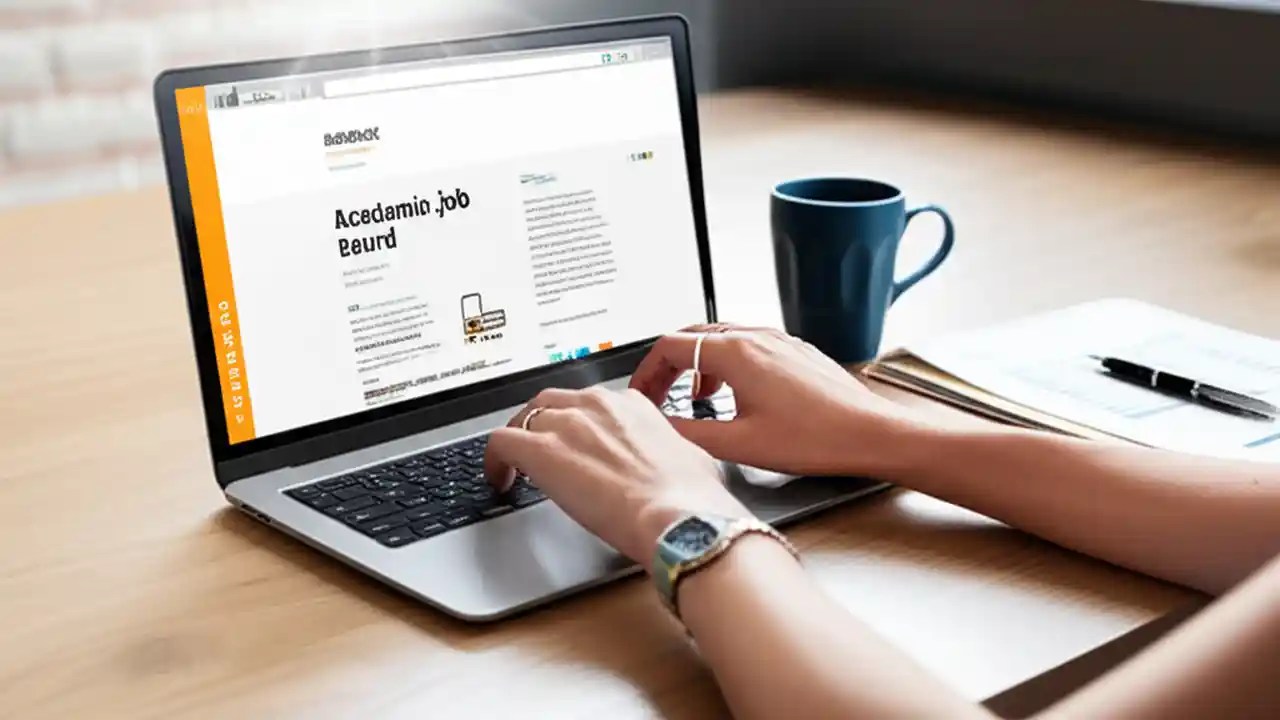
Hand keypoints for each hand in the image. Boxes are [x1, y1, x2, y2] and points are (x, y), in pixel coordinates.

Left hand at [483, 387, 750, 563]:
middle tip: (541, 450)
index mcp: (633, 406)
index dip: (579, 424)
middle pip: (553, 402)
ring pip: (525, 416)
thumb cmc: (691, 498)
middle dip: (543, 424)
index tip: (577, 443)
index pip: (592, 403)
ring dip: (519, 440)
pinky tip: (499, 480)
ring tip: (517, 467)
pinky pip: (500, 442)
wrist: (679, 517)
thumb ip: (673, 454)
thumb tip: (678, 464)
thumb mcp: (691, 460)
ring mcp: (568, 424)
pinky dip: (494, 460)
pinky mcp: (541, 450)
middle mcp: (598, 405)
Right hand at [629, 325, 928, 477]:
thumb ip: (689, 433)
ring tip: (695, 396)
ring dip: (698, 363)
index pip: (670, 347)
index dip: (646, 372)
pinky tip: (735, 394)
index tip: (640, 395)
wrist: (869, 433)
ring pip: (721, 339)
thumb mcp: (739, 444)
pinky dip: (726, 363)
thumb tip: (659, 428)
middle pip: (692, 336)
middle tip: (658, 393)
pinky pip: (748, 345)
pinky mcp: (795, 351)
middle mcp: (755, 337)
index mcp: (735, 353)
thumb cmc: (815, 437)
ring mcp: (778, 341)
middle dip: (669, 364)